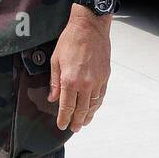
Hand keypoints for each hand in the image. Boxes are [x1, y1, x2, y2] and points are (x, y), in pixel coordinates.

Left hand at [48, 8, 111, 132]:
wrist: (89, 28)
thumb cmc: (70, 41)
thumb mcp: (55, 61)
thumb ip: (54, 82)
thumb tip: (53, 98)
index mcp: (70, 80)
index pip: (66, 106)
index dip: (63, 118)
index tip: (61, 125)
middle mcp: (85, 83)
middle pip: (81, 109)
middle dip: (76, 121)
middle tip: (74, 128)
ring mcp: (97, 81)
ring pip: (93, 104)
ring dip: (88, 115)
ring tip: (84, 123)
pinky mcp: (105, 76)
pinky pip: (101, 95)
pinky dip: (97, 104)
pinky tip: (93, 109)